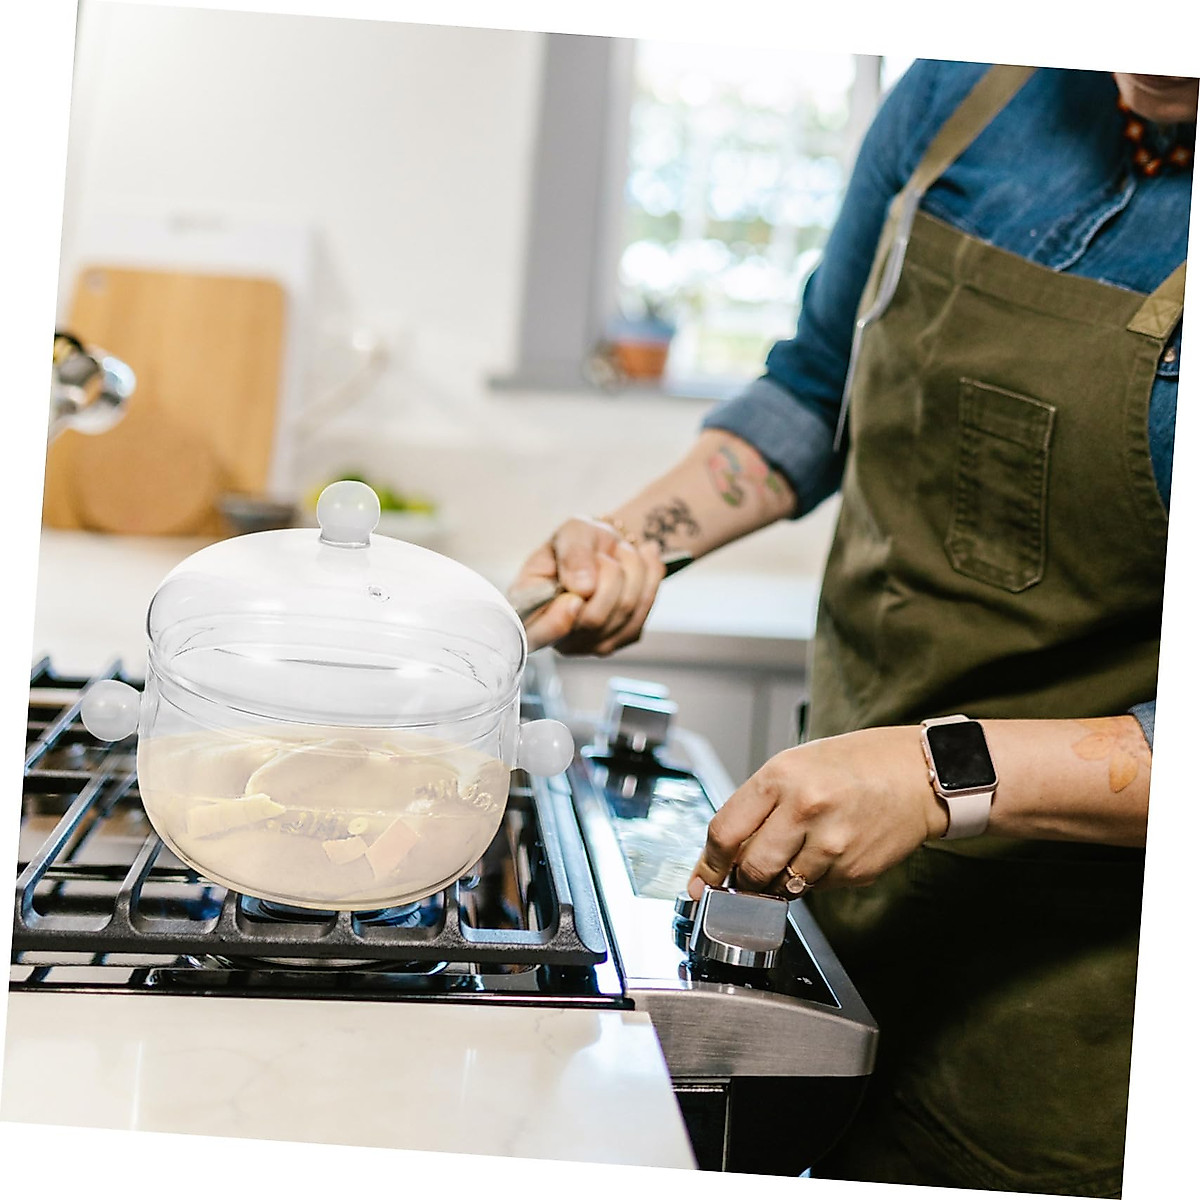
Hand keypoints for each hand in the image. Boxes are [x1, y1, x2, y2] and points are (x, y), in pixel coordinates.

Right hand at [510, 517, 666, 654]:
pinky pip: (643, 611)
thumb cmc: (581, 542)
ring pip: (625, 612)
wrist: (608, 548)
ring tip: (619, 553)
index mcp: (528, 609)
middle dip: (609, 573)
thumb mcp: (572, 532)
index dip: (556, 623)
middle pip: (593, 619)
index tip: (574, 599)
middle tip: (605, 553)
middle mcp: (556, 636)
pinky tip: (640, 561)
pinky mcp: (619, 640)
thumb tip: (582, 587)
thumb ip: (572, 554)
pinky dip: (649, 579)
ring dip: (632, 570)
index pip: (535, 635)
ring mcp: (588, 644)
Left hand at [686, 725, 948, 899]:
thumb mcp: (796, 766)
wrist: (918, 773)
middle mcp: (804, 808)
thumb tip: (724, 854)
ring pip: (783, 884)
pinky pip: (816, 888)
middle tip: (748, 875)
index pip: (725, 832)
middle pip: (750, 868)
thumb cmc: (855, 764)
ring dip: (780, 880)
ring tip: (798, 853)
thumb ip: (758, 807)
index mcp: (780, 776)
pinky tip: (830, 851)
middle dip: (743, 880)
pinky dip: (813, 878)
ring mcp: (831, 842)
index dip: (707, 865)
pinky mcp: (854, 869)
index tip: (701, 882)